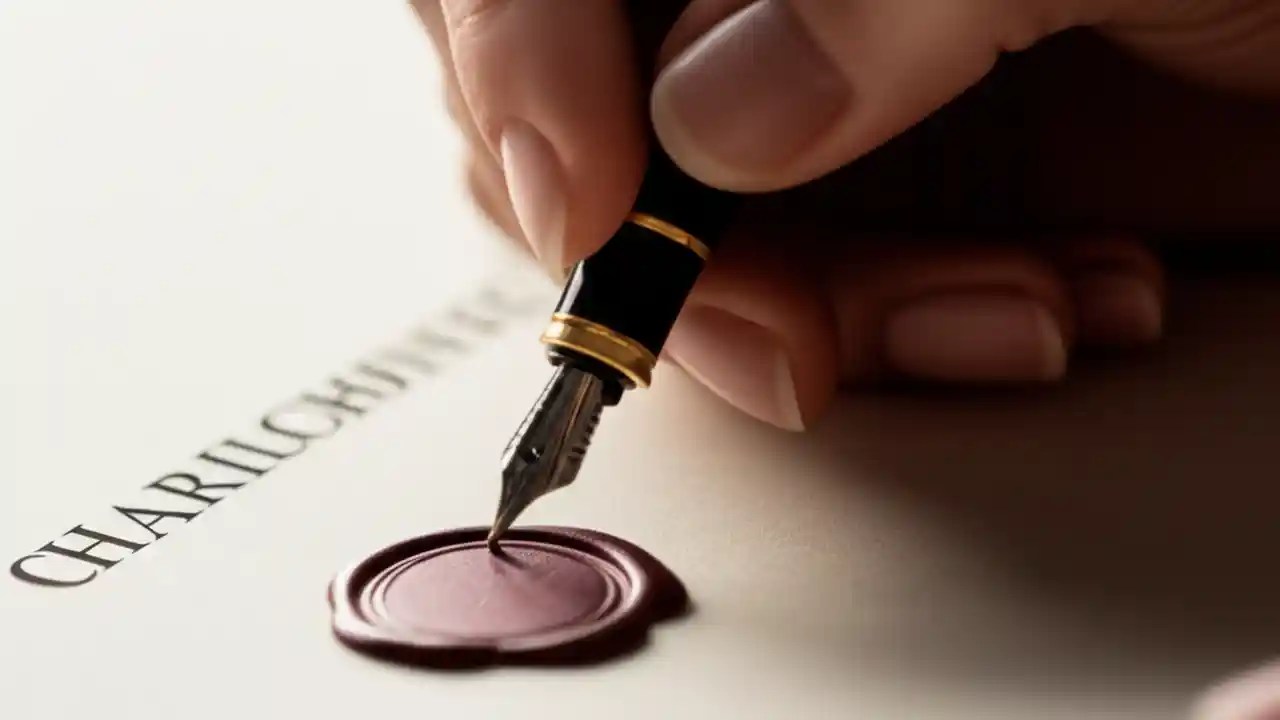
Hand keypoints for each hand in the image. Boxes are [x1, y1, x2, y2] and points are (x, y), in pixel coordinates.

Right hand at [413, 0, 1279, 431]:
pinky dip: (910, 334)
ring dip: (832, 319)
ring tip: (1020, 311)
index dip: (516, 70)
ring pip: (689, 246)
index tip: (580, 203)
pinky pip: (805, 297)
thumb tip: (703, 122)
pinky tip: (1052, 300)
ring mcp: (803, 87)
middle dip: (685, 267)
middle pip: (580, 126)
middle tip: (801, 338)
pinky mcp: (872, 188)